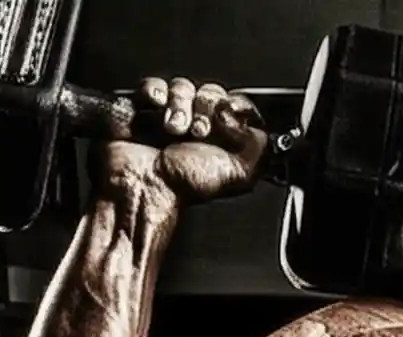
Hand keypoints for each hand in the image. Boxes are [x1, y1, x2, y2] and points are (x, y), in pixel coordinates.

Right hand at [97, 77, 267, 202]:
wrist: (142, 185)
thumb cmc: (184, 185)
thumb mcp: (240, 174)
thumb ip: (261, 147)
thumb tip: (251, 121)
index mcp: (226, 137)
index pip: (238, 104)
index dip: (233, 108)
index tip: (224, 120)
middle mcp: (200, 124)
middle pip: (211, 91)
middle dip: (205, 108)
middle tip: (198, 131)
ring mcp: (171, 113)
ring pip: (183, 86)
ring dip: (179, 105)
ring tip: (173, 129)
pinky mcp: (143, 106)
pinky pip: (154, 84)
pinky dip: (156, 91)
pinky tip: (157, 106)